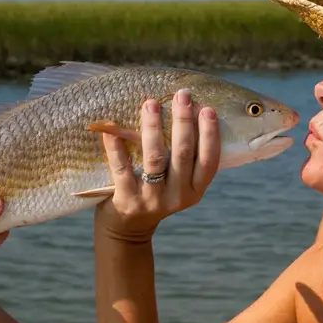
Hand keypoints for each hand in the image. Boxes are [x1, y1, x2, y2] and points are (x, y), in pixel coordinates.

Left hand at [93, 88, 220, 242]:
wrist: (128, 228)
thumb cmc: (157, 193)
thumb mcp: (179, 183)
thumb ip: (185, 159)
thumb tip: (188, 111)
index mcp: (195, 190)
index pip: (209, 160)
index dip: (210, 135)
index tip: (208, 109)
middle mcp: (177, 196)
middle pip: (182, 154)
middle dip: (183, 121)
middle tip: (182, 95)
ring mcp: (152, 199)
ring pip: (154, 158)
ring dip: (153, 128)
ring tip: (151, 103)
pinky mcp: (127, 200)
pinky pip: (121, 169)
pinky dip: (116, 148)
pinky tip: (112, 129)